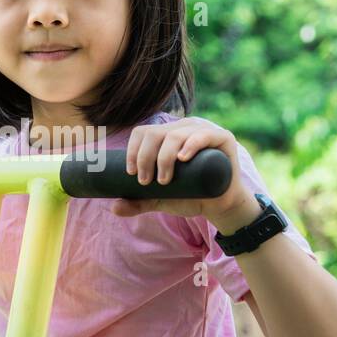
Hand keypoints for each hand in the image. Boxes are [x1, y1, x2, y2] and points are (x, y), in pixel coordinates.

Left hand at [111, 117, 253, 225]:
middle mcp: (183, 129)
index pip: (143, 133)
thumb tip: (114, 208)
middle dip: (145, 157)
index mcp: (167, 136)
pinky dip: (191, 144)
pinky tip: (183, 158)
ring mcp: (203, 131)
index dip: (133, 150)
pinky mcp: (223, 139)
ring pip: (175, 135)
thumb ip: (139, 202)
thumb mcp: (160, 200)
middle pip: (155, 133)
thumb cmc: (190, 197)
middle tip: (146, 182)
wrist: (219, 207)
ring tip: (164, 181)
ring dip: (164, 157)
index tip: (131, 173)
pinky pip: (204, 135)